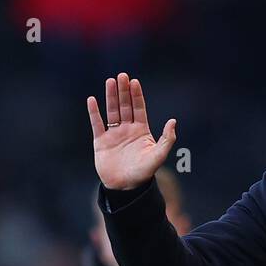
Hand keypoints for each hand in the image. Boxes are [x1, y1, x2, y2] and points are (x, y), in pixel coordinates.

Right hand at [87, 73, 176, 191]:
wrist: (125, 188)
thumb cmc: (143, 174)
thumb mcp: (158, 156)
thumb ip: (167, 140)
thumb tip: (173, 121)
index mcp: (141, 131)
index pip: (139, 109)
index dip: (137, 95)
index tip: (134, 82)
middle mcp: (127, 130)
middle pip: (125, 106)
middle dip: (123, 91)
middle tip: (122, 76)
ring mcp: (114, 135)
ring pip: (112, 111)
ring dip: (111, 97)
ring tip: (110, 81)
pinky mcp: (101, 142)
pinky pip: (97, 124)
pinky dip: (94, 112)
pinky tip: (92, 100)